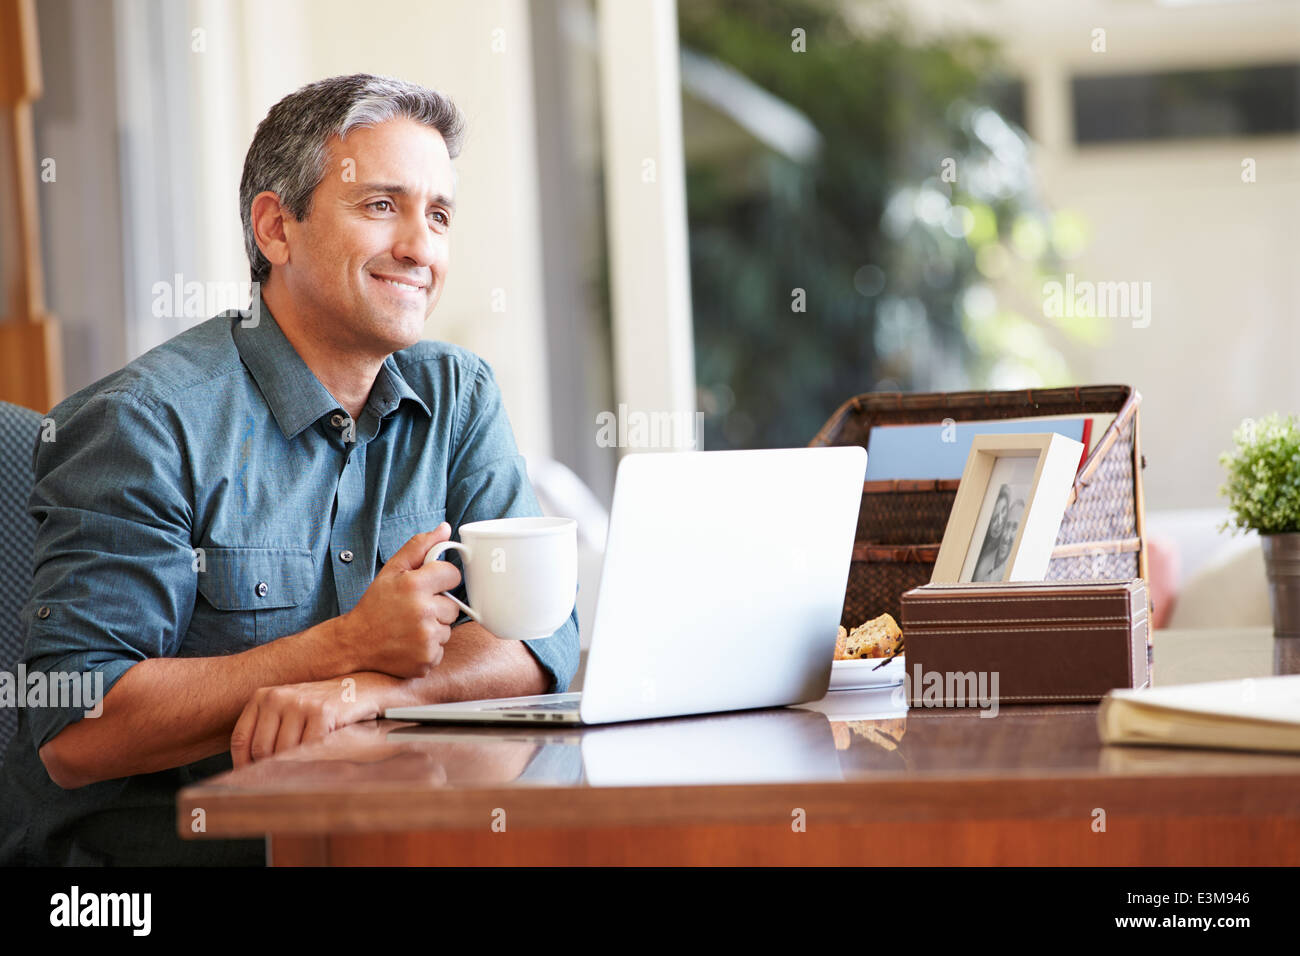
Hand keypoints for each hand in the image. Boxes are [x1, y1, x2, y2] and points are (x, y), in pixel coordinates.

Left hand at [230, 676, 378, 766]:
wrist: (360, 688)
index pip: (241, 739)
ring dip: (293, 766)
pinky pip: (308, 749)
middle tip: (284, 778)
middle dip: (271, 767)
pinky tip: (320, 757)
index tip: (252, 779)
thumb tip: (246, 772)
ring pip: (284, 752)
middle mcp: (277, 697)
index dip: (244, 764)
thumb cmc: (320, 708)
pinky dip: (312, 759)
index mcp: (263, 696)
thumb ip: (267, 732)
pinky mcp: (322, 712)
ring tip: (304, 769)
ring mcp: (300, 704)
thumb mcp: (287, 712)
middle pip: (261, 749)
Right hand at [335, 522, 464, 678]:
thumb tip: (445, 529)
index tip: (429, 586)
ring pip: (447, 629)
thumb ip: (419, 547)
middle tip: (414, 609)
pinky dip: (428, 647)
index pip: (453, 575)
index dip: (442, 579)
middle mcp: (423, 612)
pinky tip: (409, 642)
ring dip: (434, 627)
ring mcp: (425, 639)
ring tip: (410, 626)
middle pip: (453, 605)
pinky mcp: (426, 660)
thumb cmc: (375, 605)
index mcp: (415, 585)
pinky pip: (440, 649)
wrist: (355, 643)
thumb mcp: (392, 570)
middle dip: (437, 606)